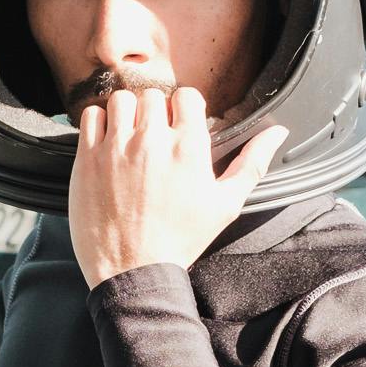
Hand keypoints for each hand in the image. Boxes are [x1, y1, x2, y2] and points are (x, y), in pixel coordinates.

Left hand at [68, 84, 288, 288]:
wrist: (133, 271)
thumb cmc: (180, 240)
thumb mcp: (225, 204)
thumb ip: (252, 163)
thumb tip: (278, 132)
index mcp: (189, 148)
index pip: (186, 95)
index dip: (184, 108)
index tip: (179, 125)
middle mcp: (153, 141)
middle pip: (153, 95)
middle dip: (155, 111)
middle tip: (154, 136)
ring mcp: (117, 148)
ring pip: (121, 99)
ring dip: (127, 112)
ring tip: (130, 136)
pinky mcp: (87, 158)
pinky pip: (90, 116)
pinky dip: (99, 122)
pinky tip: (107, 143)